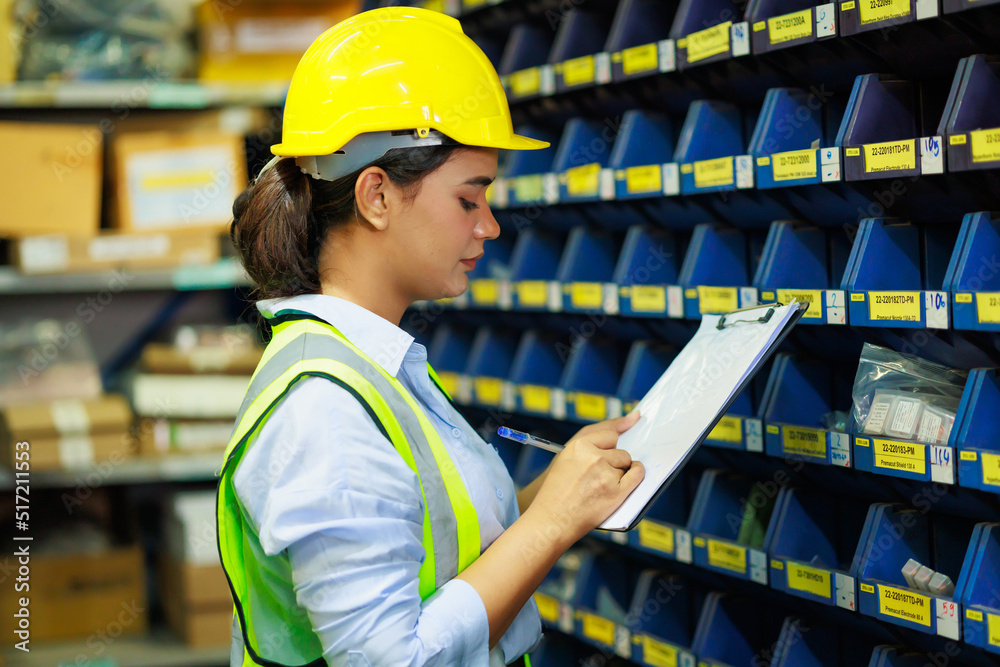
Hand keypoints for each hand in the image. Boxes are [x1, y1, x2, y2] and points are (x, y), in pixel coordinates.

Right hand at [525, 411, 644, 544]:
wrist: (551, 521)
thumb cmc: (557, 491)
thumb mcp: (566, 459)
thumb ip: (593, 442)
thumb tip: (633, 417)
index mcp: (578, 446)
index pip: (609, 435)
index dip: (610, 446)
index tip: (610, 451)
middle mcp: (593, 457)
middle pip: (620, 451)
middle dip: (615, 461)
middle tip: (600, 475)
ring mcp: (606, 475)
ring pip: (626, 464)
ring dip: (621, 472)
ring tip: (602, 485)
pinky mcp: (616, 493)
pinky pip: (637, 475)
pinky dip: (636, 475)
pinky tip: (629, 479)